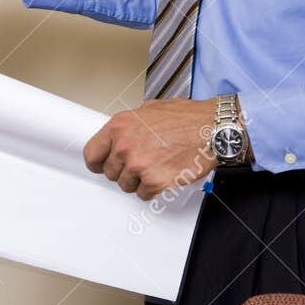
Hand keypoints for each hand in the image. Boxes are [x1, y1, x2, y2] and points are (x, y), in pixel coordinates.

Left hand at [83, 100, 215, 199]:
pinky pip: (143, 194)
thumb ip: (130, 125)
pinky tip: (164, 175)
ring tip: (157, 166)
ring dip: (139, 181)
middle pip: (110, 172)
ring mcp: (138, 165)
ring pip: (126, 185)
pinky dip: (153, 189)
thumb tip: (121, 135)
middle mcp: (125, 146)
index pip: (92, 153)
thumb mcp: (150, 109)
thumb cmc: (187, 118)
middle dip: (124, 170)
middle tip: (142, 163)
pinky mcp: (154, 182)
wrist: (212, 130)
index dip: (98, 162)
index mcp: (119, 126)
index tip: (102, 165)